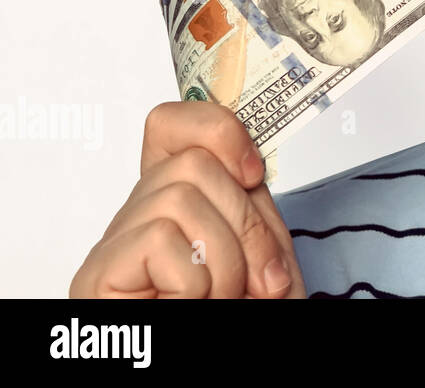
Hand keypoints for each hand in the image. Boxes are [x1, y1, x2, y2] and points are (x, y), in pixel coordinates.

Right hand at [70, 101, 305, 297]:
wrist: (229, 380)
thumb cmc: (243, 318)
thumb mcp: (262, 257)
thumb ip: (254, 210)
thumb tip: (249, 167)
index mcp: (178, 205)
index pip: (171, 126)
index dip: (216, 128)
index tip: (252, 172)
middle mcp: (138, 218)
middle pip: (192, 162)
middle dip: (246, 223)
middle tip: (256, 282)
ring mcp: (112, 248)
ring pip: (179, 196)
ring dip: (224, 259)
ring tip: (221, 301)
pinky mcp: (97, 277)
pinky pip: (160, 239)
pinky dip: (195, 282)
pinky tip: (188, 308)